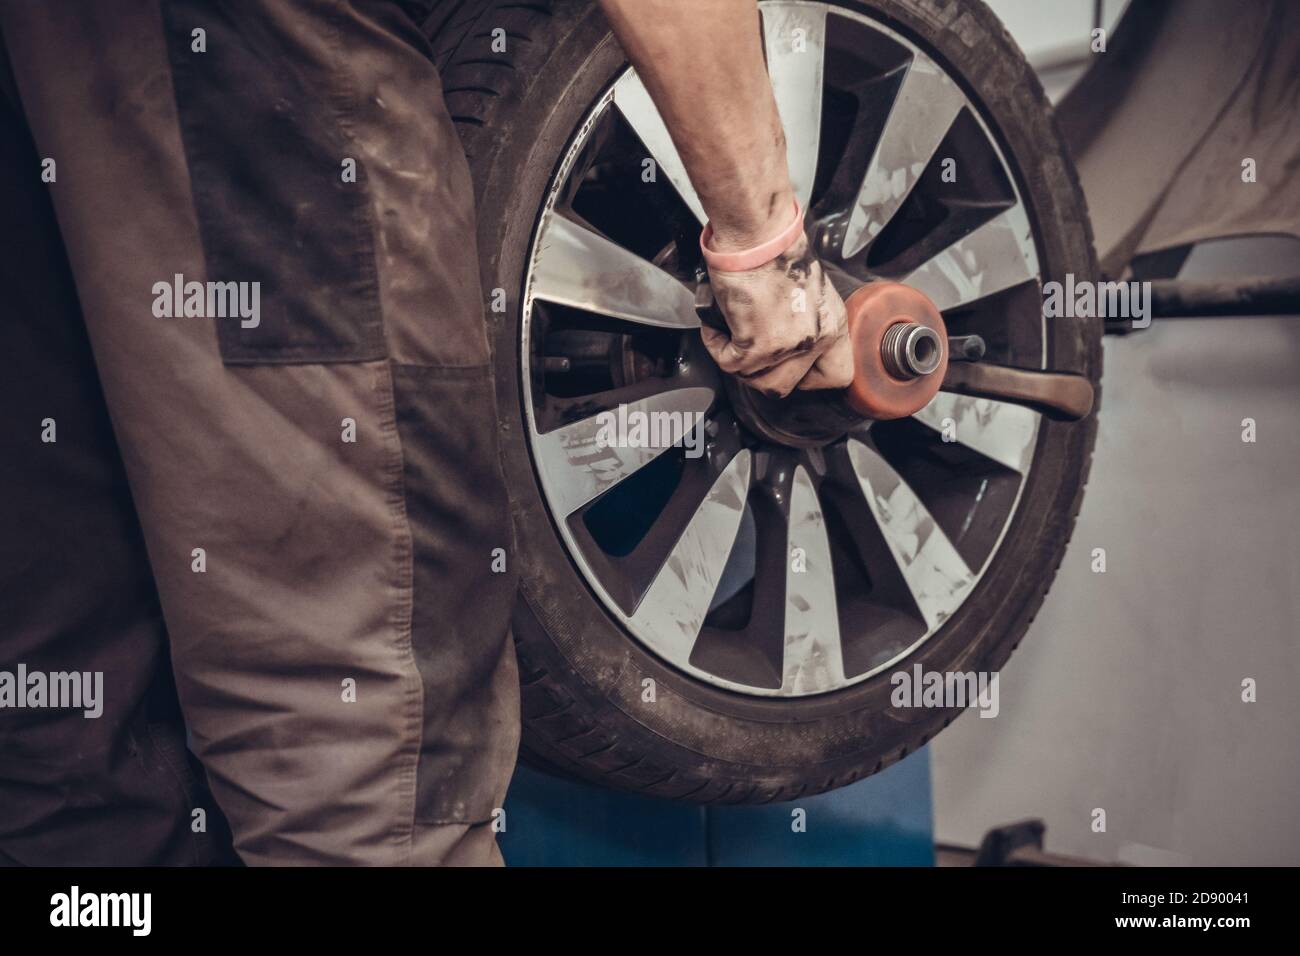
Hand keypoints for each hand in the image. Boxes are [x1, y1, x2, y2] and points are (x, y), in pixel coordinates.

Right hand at [701, 233, 854, 398]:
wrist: (758, 235)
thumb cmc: (776, 248)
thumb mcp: (808, 287)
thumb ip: (805, 319)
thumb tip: (783, 335)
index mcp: (833, 324)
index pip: (837, 376)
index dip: (809, 377)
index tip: (791, 366)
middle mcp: (815, 339)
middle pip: (788, 385)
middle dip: (764, 372)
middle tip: (750, 352)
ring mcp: (787, 346)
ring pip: (759, 381)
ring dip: (740, 363)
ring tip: (732, 337)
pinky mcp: (757, 346)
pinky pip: (730, 364)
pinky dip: (717, 346)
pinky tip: (717, 326)